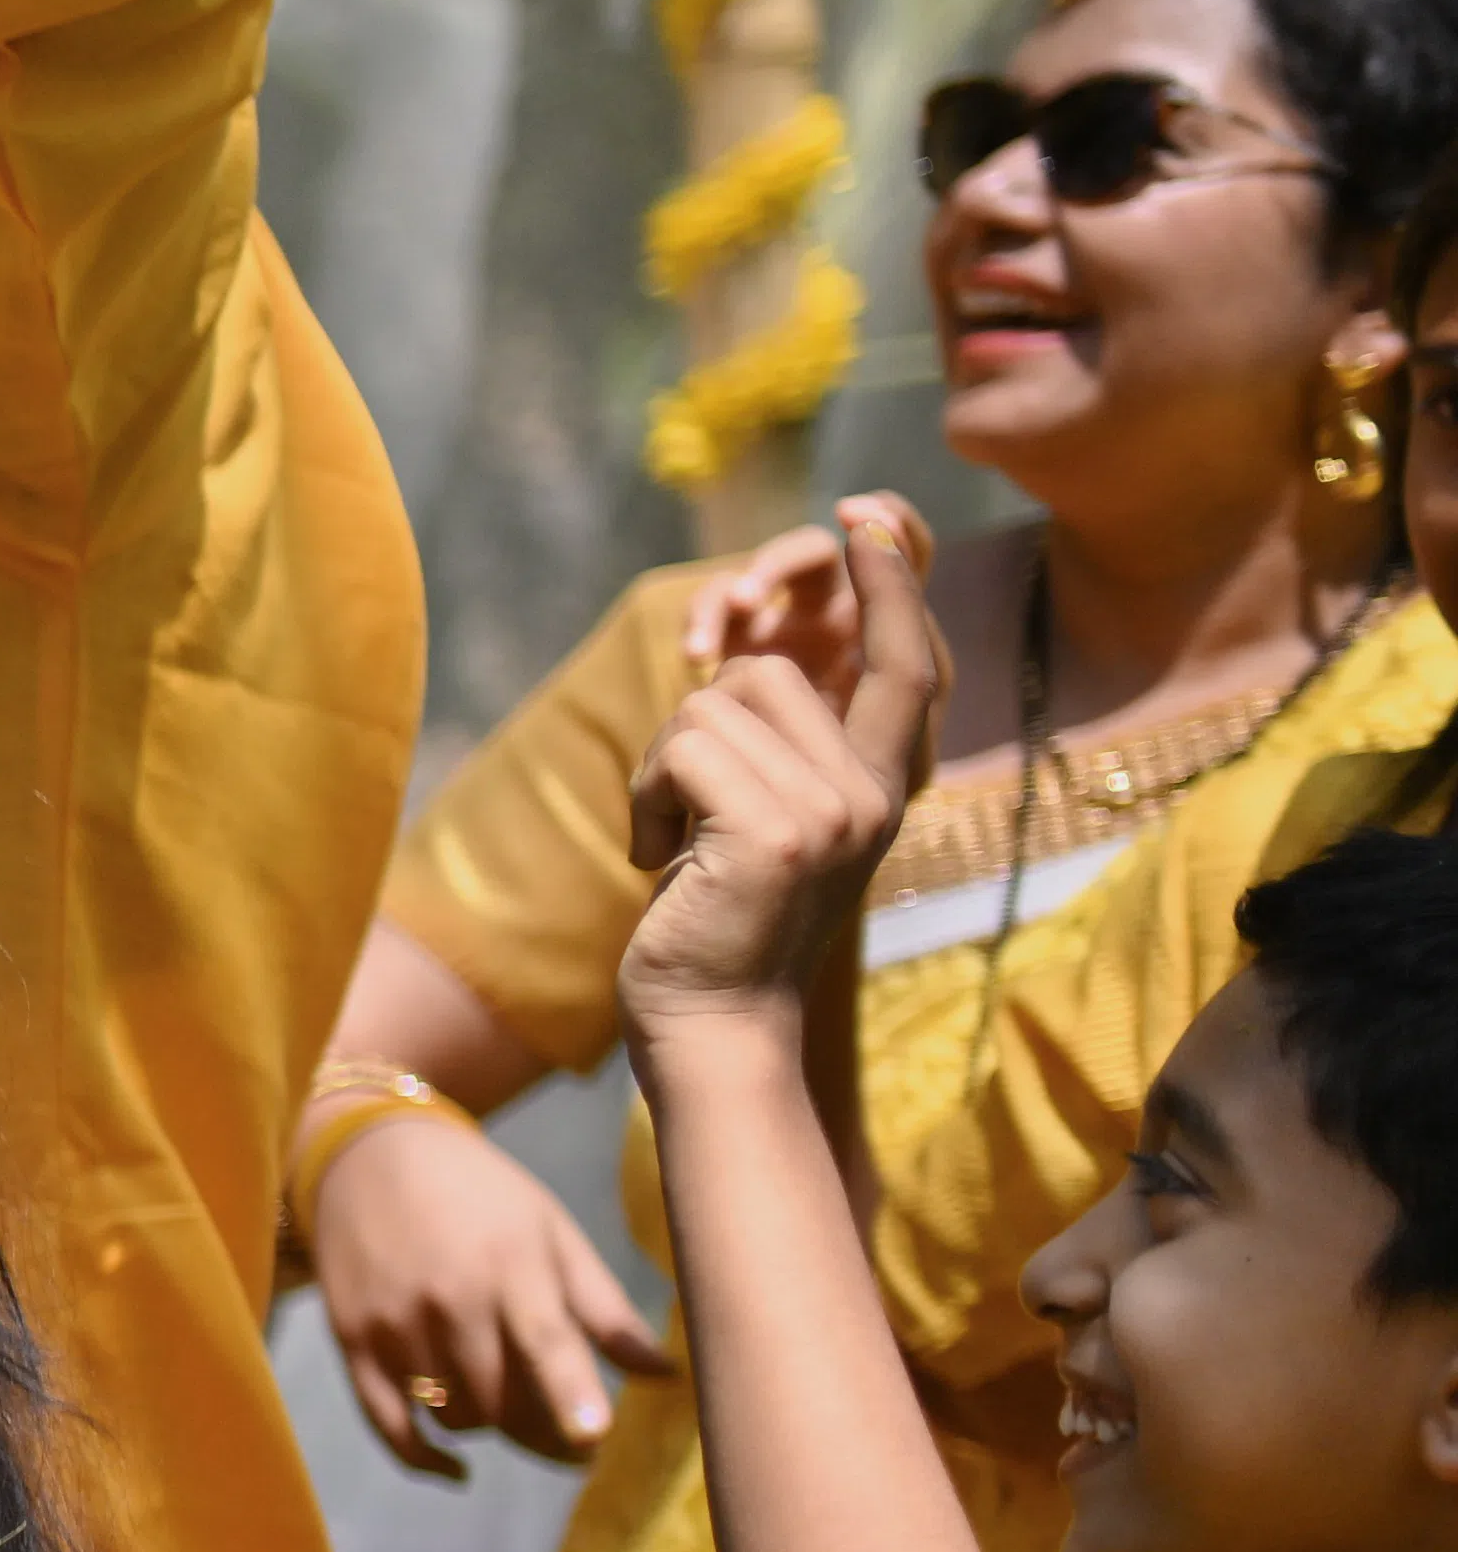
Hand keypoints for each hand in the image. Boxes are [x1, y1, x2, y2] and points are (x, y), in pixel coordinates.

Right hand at [304, 1104, 661, 1473]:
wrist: (367, 1157)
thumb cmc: (482, 1195)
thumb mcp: (552, 1233)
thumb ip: (605, 1308)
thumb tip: (666, 1376)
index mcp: (511, 1264)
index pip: (545, 1339)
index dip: (569, 1390)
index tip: (592, 1435)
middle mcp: (449, 1298)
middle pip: (502, 1399)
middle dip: (543, 1430)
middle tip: (573, 1439)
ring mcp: (394, 1323)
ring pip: (454, 1414)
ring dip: (490, 1425)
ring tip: (509, 1403)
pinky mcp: (352, 1341)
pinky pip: (389, 1422)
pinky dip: (422, 1456)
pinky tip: (454, 1467)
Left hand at [623, 490, 947, 1033]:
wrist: (715, 1035)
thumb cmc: (719, 937)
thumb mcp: (767, 834)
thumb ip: (780, 759)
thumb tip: (735, 669)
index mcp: (879, 789)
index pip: (906, 664)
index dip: (887, 585)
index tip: (861, 516)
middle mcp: (871, 793)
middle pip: (764, 674)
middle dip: (694, 732)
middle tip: (686, 820)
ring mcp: (831, 811)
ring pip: (714, 704)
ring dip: (663, 769)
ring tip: (676, 848)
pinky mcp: (773, 832)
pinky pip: (681, 747)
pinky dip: (645, 799)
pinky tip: (660, 866)